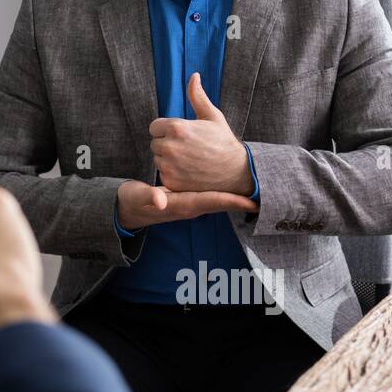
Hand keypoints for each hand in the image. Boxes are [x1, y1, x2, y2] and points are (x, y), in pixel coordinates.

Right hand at [117, 179, 258, 228]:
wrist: (127, 208)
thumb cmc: (134, 202)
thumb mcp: (139, 197)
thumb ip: (149, 198)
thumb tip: (160, 200)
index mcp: (183, 204)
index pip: (213, 202)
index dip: (233, 201)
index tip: (254, 202)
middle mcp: (191, 204)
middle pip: (222, 201)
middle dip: (242, 198)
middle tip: (264, 192)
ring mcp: (190, 201)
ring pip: (218, 197)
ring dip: (235, 194)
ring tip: (255, 187)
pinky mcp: (187, 196)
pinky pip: (210, 195)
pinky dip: (223, 192)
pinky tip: (232, 183)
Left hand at [149, 71, 253, 195]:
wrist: (236, 172)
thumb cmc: (223, 141)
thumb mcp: (212, 116)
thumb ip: (197, 96)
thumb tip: (194, 75)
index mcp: (176, 128)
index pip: (154, 127)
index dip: (166, 130)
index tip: (181, 135)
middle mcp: (169, 146)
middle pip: (155, 143)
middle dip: (166, 144)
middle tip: (187, 148)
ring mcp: (169, 166)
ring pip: (157, 159)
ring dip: (168, 159)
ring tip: (189, 159)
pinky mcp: (170, 182)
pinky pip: (162, 174)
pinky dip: (172, 174)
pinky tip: (188, 171)